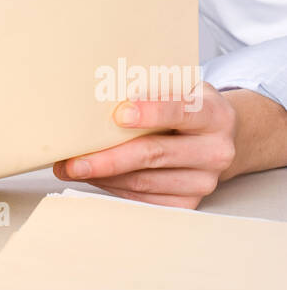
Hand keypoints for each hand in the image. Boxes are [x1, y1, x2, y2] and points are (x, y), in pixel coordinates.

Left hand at [52, 82, 237, 208]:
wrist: (217, 137)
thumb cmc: (188, 106)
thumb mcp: (181, 87)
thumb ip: (153, 88)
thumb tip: (102, 93)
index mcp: (215, 115)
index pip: (182, 111)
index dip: (152, 112)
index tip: (120, 114)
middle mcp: (215, 151)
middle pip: (154, 154)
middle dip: (109, 158)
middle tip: (74, 160)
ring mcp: (203, 181)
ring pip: (143, 181)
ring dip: (103, 176)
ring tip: (72, 168)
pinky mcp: (189, 202)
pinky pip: (143, 198)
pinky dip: (114, 187)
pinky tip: (95, 177)